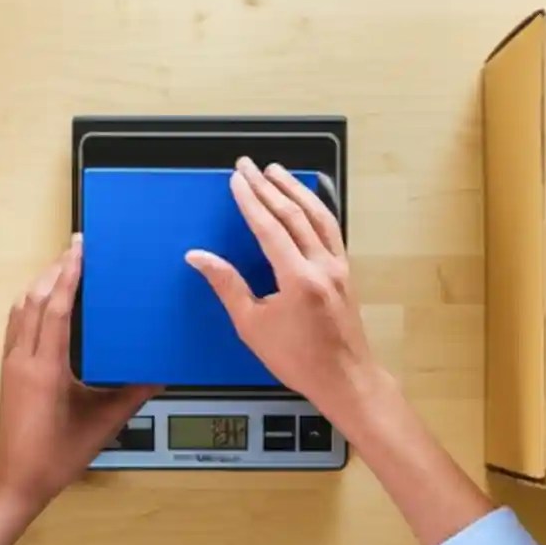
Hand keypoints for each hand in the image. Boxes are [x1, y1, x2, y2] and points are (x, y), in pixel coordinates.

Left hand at [0, 235, 159, 503]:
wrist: (16, 480)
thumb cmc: (57, 456)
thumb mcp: (102, 425)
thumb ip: (132, 395)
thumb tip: (161, 373)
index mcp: (46, 368)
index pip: (55, 308)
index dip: (68, 275)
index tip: (80, 249)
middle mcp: (23, 359)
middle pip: (34, 300)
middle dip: (55, 270)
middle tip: (77, 248)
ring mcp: (11, 363)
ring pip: (20, 308)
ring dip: (41, 283)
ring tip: (64, 266)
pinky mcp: (8, 369)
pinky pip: (17, 324)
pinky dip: (31, 303)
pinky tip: (46, 300)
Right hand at [185, 157, 386, 430]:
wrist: (344, 378)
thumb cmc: (298, 360)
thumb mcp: (252, 325)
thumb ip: (227, 285)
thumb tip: (199, 257)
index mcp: (298, 279)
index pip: (269, 227)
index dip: (250, 200)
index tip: (237, 179)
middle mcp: (322, 266)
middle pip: (293, 214)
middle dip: (267, 186)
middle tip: (249, 166)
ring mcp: (338, 267)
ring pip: (317, 216)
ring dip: (294, 189)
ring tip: (276, 171)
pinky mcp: (345, 272)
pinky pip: (331, 229)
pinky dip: (317, 208)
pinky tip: (307, 199)